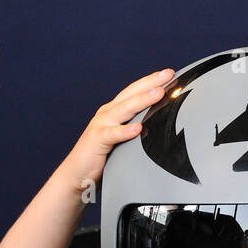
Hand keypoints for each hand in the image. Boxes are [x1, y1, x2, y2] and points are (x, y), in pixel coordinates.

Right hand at [55, 68, 173, 192]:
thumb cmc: (103, 157)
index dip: (151, 81)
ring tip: (158, 93)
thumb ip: (137, 128)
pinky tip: (138, 128)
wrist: (76, 174)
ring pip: (124, 109)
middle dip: (151, 82)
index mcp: (114, 111)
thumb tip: (163, 126)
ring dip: (142, 100)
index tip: (170, 73)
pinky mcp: (97, 140)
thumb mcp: (124, 139)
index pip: (135, 91)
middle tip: (168, 74)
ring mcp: (101, 125)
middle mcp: (107, 113)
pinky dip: (125, 131)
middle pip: (131, 94)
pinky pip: (112, 134)